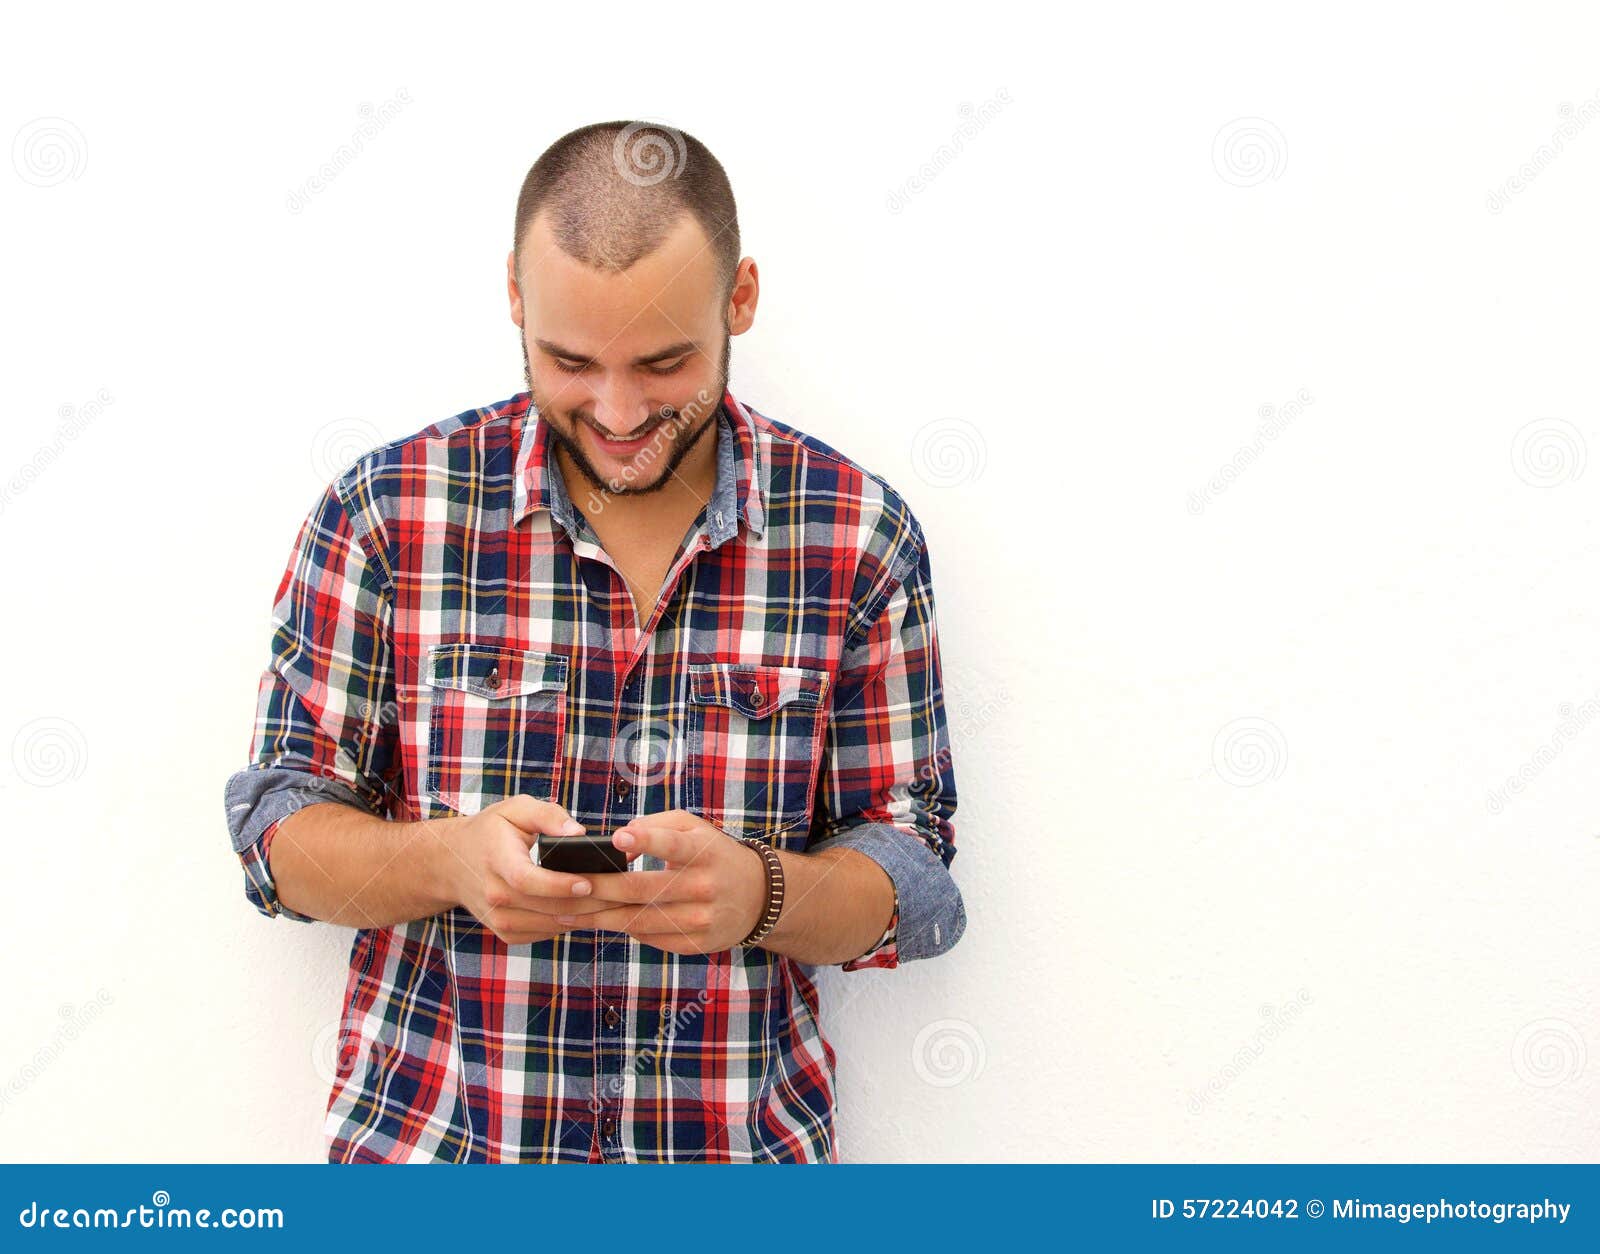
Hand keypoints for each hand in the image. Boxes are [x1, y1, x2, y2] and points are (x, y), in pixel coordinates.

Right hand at [447, 794, 601, 945]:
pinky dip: (569, 923)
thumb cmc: (490, 831)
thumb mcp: (514, 809)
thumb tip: (578, 833)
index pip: (528, 881)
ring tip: (615, 903)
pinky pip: (545, 933)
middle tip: (620, 893)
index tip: (589, 881)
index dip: (560, 885)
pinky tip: (591, 910)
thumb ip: (547, 815)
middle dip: (587, 901)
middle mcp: (495, 896)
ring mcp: (499, 919)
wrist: (451, 864)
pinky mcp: (506, 933)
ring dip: (584, 916)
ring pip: (550, 925)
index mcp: (497, 862)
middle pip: (546, 907)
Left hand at [553, 810, 767, 954]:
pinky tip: (595, 923)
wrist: (757, 897)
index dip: (646, 841)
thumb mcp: (694, 827)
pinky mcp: (695, 944)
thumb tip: (616, 843)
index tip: (618, 839)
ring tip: (564, 912)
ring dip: (598, 917)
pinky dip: (621, 929)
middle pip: (641, 890)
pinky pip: (649, 938)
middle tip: (563, 883)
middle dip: (598, 888)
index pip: (673, 845)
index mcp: (703, 852)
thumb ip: (655, 827)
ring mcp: (700, 919)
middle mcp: (703, 887)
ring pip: (638, 921)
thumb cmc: (713, 853)